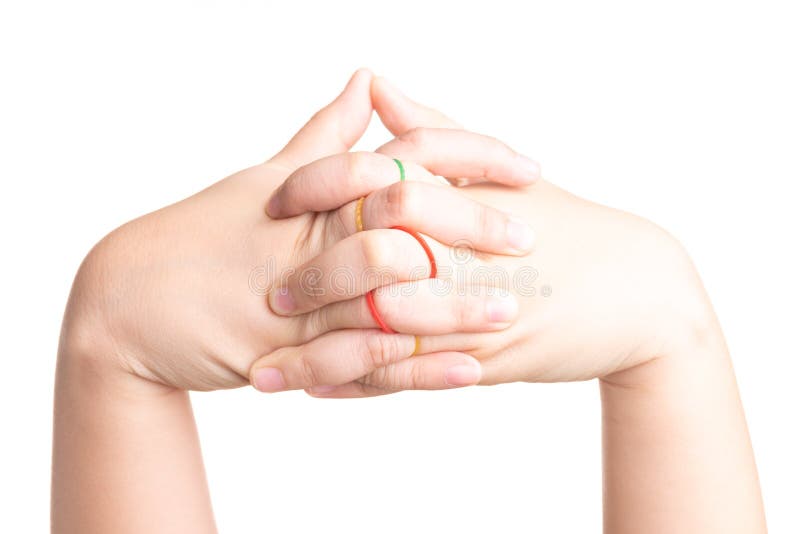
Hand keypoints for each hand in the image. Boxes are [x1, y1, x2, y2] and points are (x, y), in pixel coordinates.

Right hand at [59, 70, 541, 392]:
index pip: (402, 154)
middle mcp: (306, 236)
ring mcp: (295, 297)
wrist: (129, 302)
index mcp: (310, 189)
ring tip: (510, 312)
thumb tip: (367, 82)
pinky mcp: (285, 354)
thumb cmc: (203, 237)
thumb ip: (325, 139)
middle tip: (528, 237)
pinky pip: (362, 364)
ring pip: (387, 295)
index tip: (523, 166)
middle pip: (400, 217)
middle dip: (469, 225)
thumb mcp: (265, 184)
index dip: (468, 155)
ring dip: (453, 306)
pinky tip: (467, 372)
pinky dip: (417, 370)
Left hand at [257, 76, 713, 396]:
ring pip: (388, 336)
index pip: (381, 189)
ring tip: (266, 370)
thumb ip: (434, 133)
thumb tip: (374, 83)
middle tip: (256, 305)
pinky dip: (368, 384)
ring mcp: (480, 310)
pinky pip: (418, 376)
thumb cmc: (572, 227)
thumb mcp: (507, 176)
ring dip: (324, 357)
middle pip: (374, 270)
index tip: (269, 207)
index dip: (319, 196)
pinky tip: (325, 391)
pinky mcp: (492, 359)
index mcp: (468, 198)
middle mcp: (470, 253)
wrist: (643, 294)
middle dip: (311, 289)